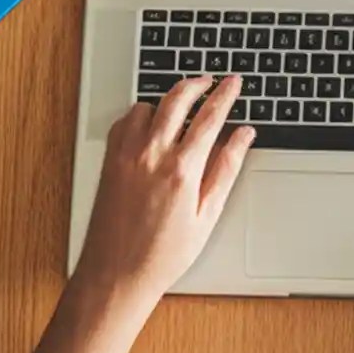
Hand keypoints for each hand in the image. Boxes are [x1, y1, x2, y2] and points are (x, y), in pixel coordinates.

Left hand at [75, 75, 254, 297]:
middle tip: (211, 79)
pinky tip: (151, 125)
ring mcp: (126, 155)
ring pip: (150, 105)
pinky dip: (141, 115)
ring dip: (168, 100)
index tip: (234, 82)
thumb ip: (226, 169)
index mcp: (182, 170)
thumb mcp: (207, 215)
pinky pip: (125, 121)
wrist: (116, 273)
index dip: (226, 94)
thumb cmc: (163, 254)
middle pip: (178, 99)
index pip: (211, 117)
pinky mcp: (110, 160)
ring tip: (183, 105)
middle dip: (198, 83)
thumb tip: (244, 137)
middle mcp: (151, 155)